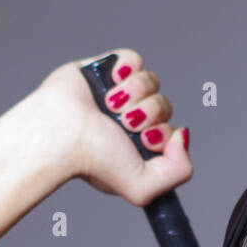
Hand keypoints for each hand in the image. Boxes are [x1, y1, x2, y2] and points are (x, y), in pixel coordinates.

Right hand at [33, 48, 192, 206]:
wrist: (63, 133)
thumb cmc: (95, 161)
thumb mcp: (144, 187)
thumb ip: (179, 171)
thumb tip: (184, 135)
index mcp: (137, 146)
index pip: (170, 131)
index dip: (163, 133)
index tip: (144, 139)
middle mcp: (129, 120)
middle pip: (163, 105)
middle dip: (149, 113)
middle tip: (125, 123)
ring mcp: (117, 93)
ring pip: (151, 81)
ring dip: (136, 92)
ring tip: (111, 104)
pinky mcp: (105, 70)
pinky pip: (134, 60)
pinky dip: (128, 68)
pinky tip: (113, 82)